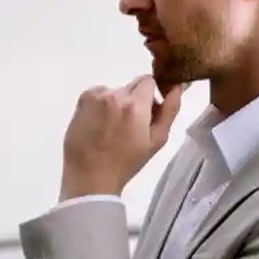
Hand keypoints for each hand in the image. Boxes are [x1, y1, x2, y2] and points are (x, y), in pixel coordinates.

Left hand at [59, 75, 184, 201]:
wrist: (90, 177)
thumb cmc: (126, 163)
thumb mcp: (156, 141)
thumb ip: (169, 111)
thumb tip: (177, 87)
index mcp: (135, 105)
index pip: (149, 81)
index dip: (152, 96)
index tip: (149, 112)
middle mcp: (115, 95)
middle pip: (132, 86)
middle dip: (136, 100)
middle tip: (131, 125)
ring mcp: (96, 97)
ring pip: (115, 91)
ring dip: (118, 103)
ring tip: (112, 128)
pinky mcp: (82, 101)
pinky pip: (99, 95)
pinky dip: (101, 105)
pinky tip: (99, 125)